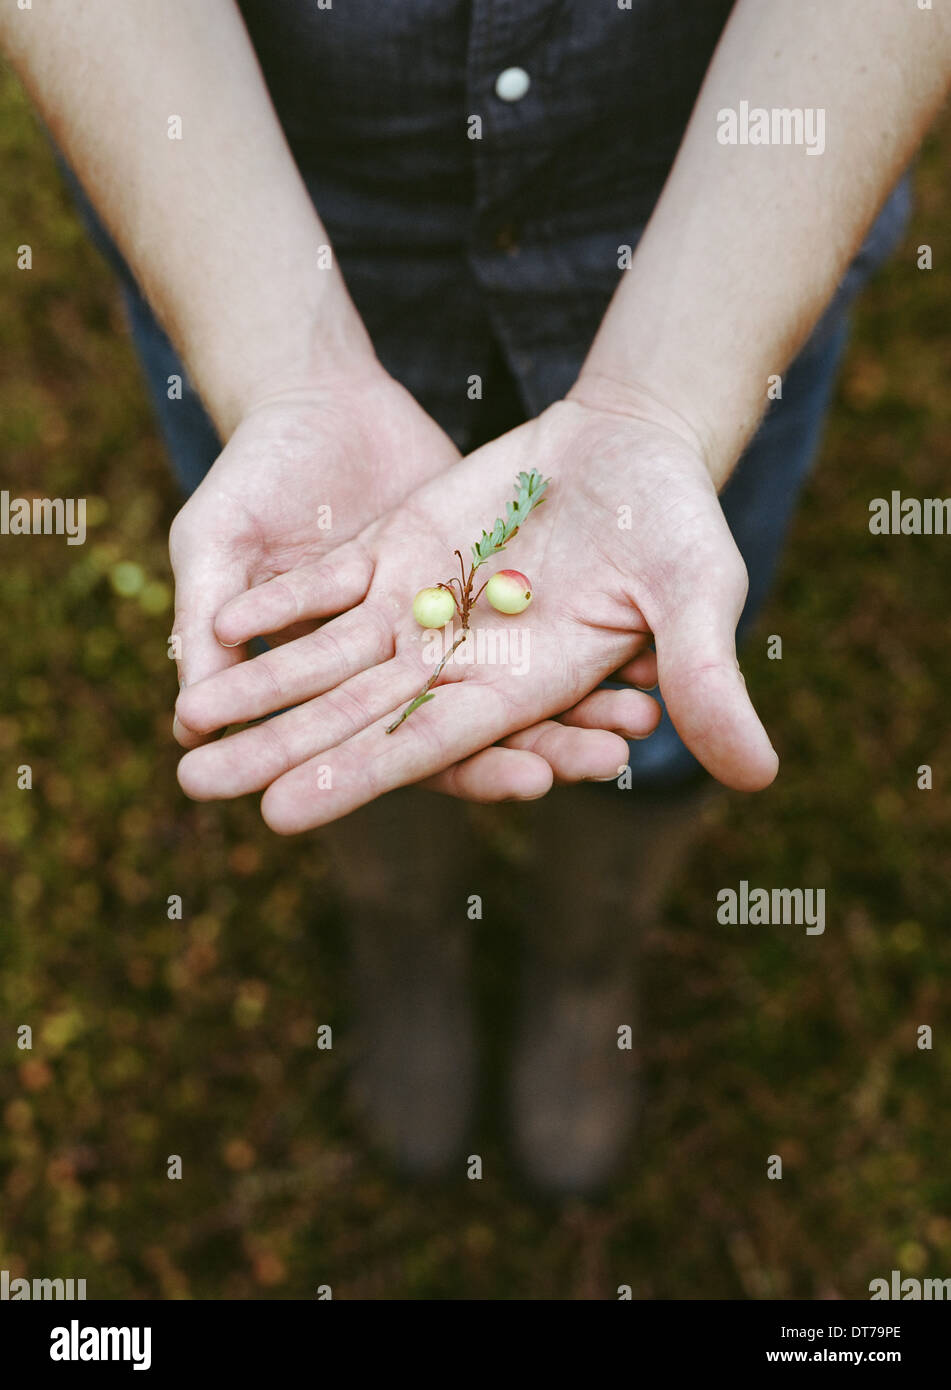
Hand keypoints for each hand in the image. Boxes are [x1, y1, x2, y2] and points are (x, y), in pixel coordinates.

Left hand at [175, 397, 777, 829]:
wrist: (635, 444)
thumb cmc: (677, 524)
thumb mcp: (697, 594)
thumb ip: (707, 680)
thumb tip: (759, 777)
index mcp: (521, 685)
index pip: (427, 742)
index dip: (357, 776)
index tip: (282, 814)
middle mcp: (460, 659)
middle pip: (352, 713)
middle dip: (275, 747)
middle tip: (193, 783)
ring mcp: (425, 604)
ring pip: (327, 654)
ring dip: (259, 681)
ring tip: (183, 715)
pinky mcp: (403, 550)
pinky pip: (332, 581)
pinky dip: (281, 599)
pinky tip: (216, 623)